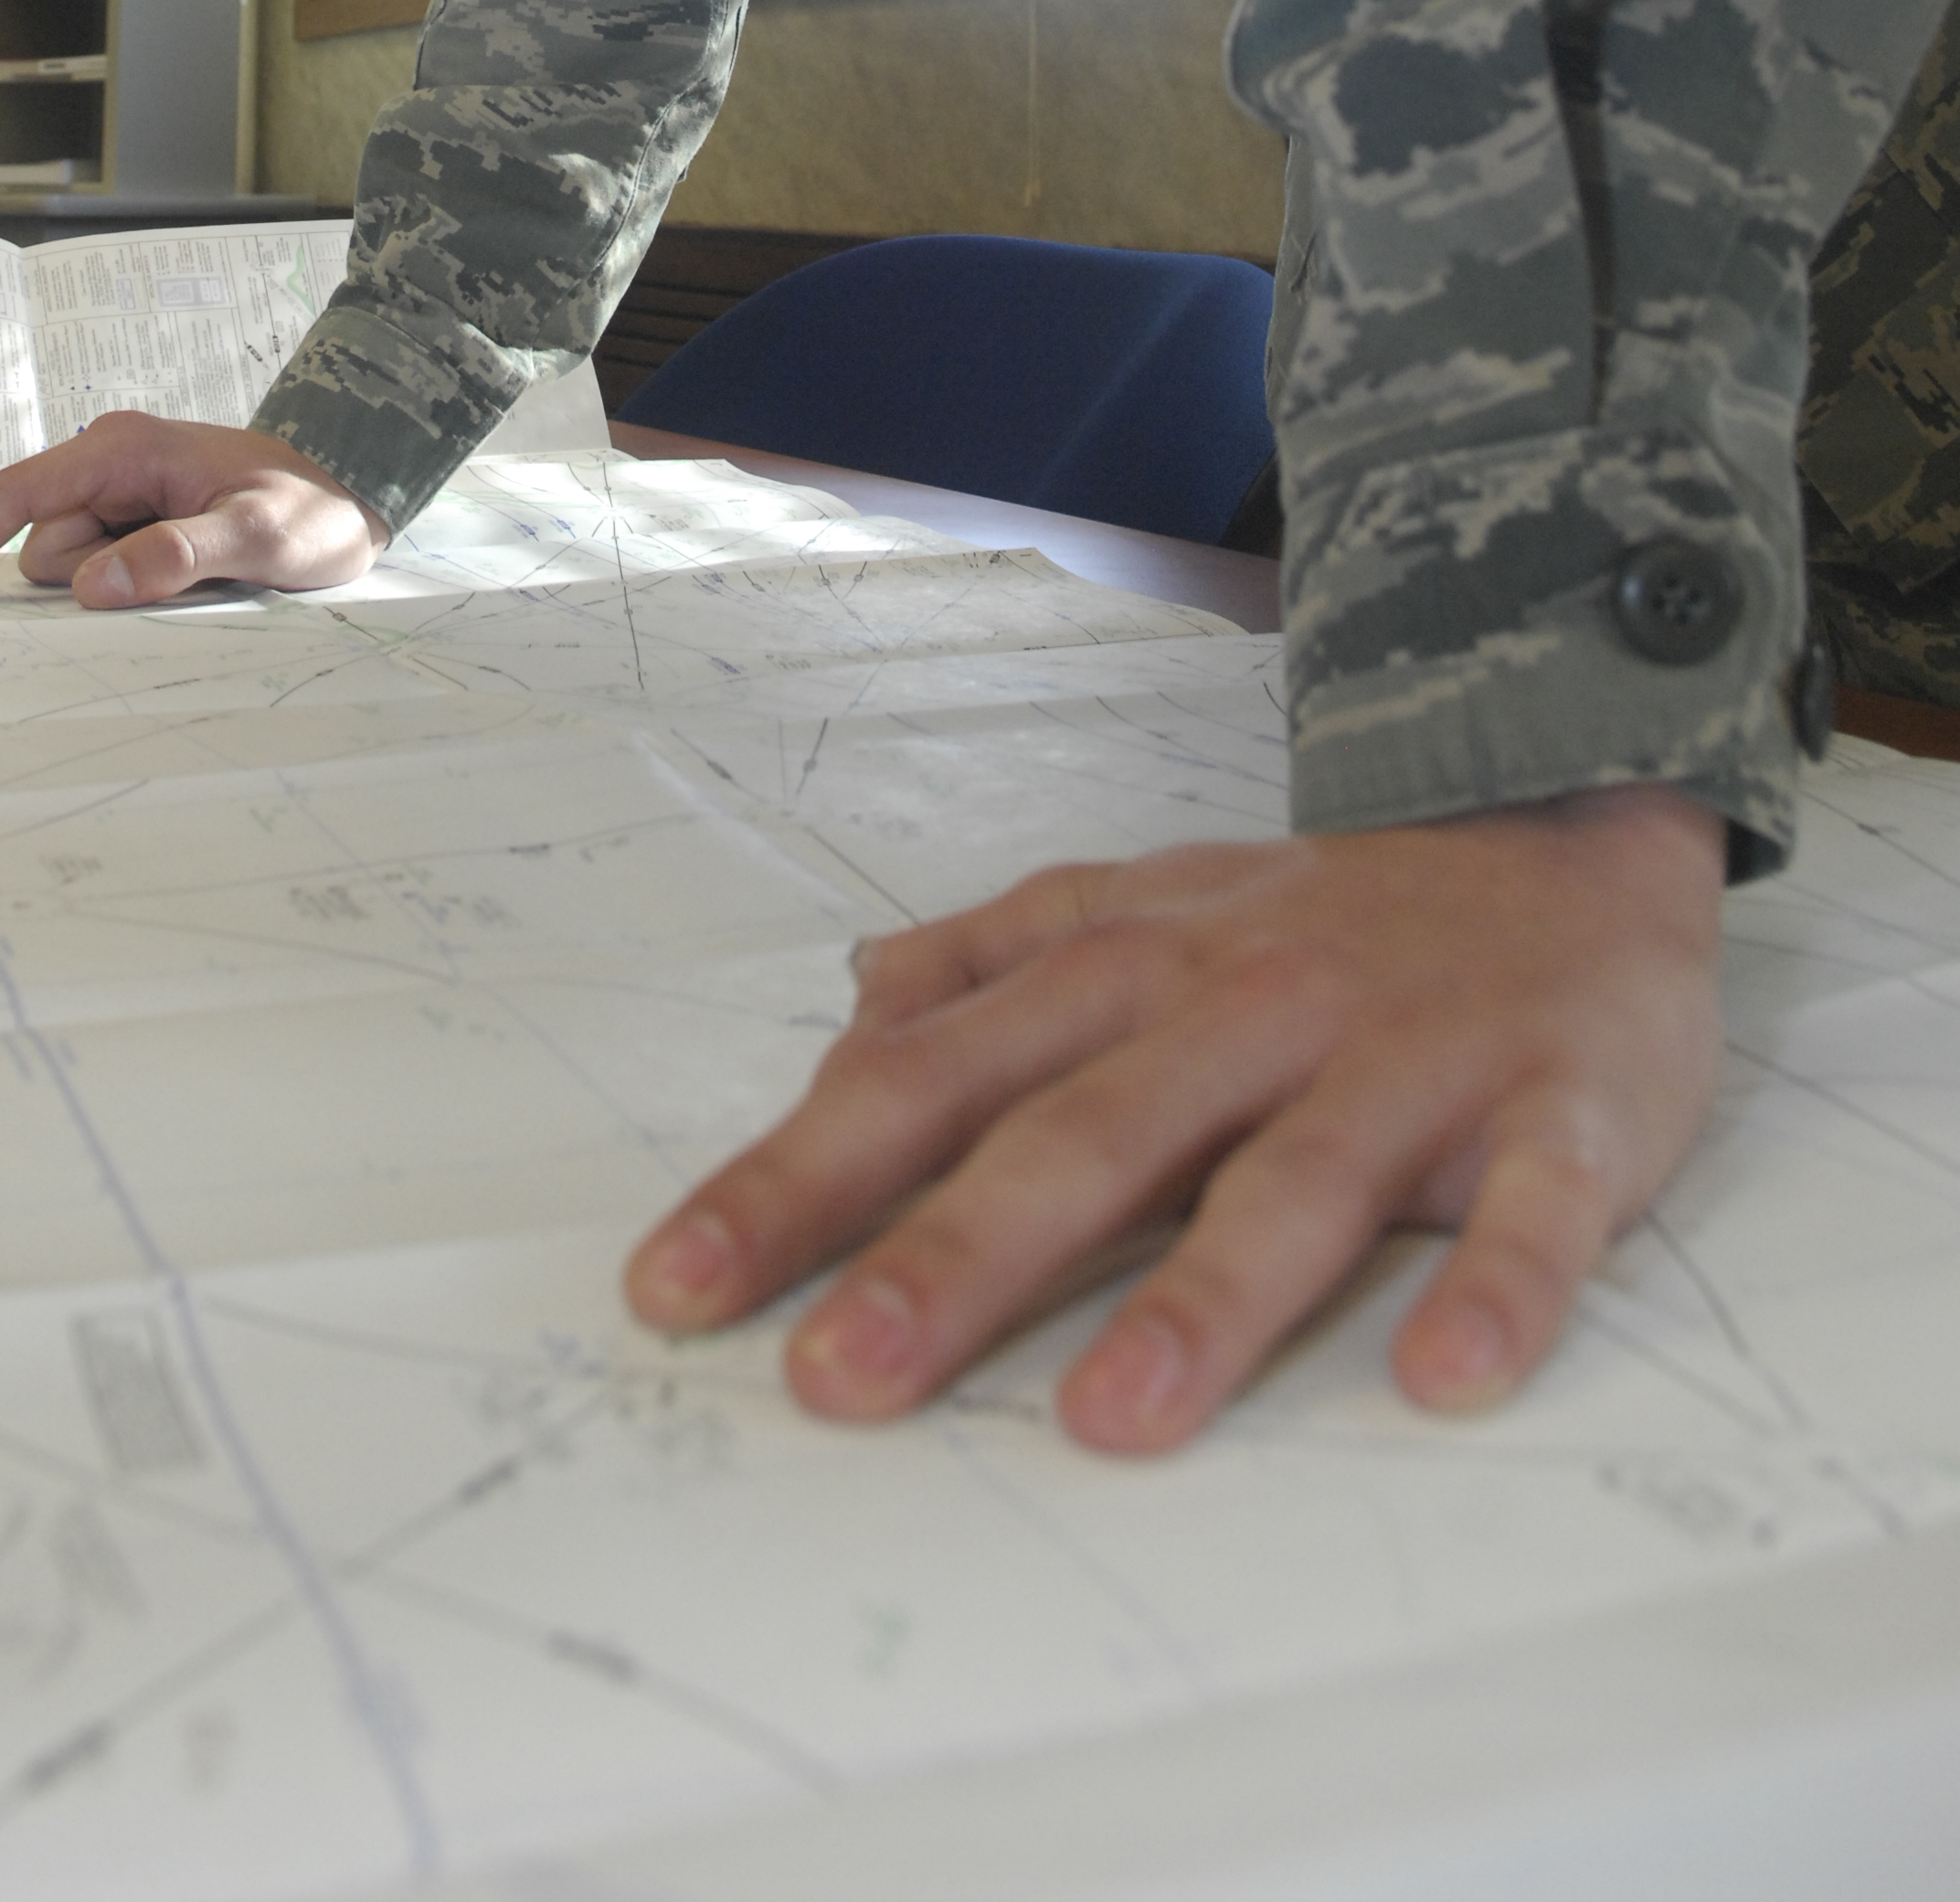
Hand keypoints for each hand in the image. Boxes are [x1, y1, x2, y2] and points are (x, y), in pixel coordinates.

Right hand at [0, 412, 386, 608]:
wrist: (352, 494)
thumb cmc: (312, 510)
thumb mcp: (261, 537)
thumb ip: (180, 556)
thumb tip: (94, 584)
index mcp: (125, 448)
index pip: (16, 495)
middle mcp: (111, 464)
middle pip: (44, 547)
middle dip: (88, 577)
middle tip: (183, 574)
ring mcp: (122, 494)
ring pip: (69, 567)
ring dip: (117, 584)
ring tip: (197, 571)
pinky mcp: (135, 521)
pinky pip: (100, 570)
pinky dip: (127, 584)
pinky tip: (185, 577)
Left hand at [625, 786, 1724, 1448]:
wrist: (1567, 824)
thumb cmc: (1324, 912)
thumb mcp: (1137, 906)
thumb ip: (986, 964)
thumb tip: (845, 1023)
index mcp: (1129, 967)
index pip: (933, 1080)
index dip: (801, 1180)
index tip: (677, 1287)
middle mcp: (1246, 1006)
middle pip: (1083, 1138)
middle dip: (953, 1259)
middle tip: (836, 1379)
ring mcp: (1405, 1060)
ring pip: (1291, 1182)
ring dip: (1203, 1300)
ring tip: (1109, 1420)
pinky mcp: (1561, 1111)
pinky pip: (1533, 1211)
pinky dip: (1499, 1290)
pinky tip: (1445, 1379)